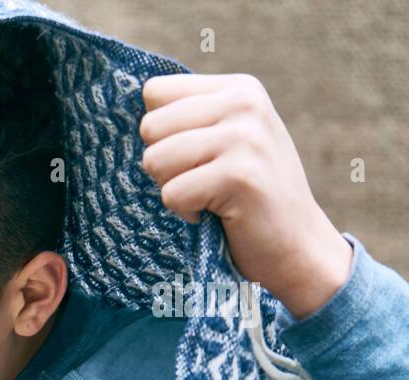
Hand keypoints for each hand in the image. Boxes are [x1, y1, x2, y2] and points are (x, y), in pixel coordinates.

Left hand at [139, 73, 353, 319]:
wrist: (297, 243)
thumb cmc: (249, 194)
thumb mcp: (226, 139)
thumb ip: (188, 117)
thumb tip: (130, 106)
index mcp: (238, 88)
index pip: (154, 92)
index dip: (160, 133)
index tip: (195, 154)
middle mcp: (244, 103)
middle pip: (149, 127)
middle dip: (163, 164)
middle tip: (201, 181)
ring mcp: (244, 137)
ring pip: (155, 160)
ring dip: (173, 189)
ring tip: (209, 195)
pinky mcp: (239, 175)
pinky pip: (172, 194)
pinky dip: (186, 213)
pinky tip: (218, 212)